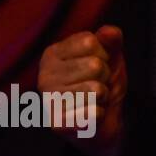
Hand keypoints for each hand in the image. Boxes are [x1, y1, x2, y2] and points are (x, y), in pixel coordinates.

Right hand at [38, 25, 127, 155]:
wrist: (106, 118)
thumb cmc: (103, 81)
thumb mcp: (112, 54)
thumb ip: (111, 39)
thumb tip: (109, 32)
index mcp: (53, 54)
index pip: (89, 41)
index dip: (104, 53)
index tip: (97, 63)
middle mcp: (44, 76)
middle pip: (95, 65)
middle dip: (104, 76)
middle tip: (96, 84)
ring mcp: (49, 100)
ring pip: (96, 90)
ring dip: (103, 96)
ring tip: (93, 98)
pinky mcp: (57, 124)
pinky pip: (94, 112)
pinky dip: (100, 114)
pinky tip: (89, 115)